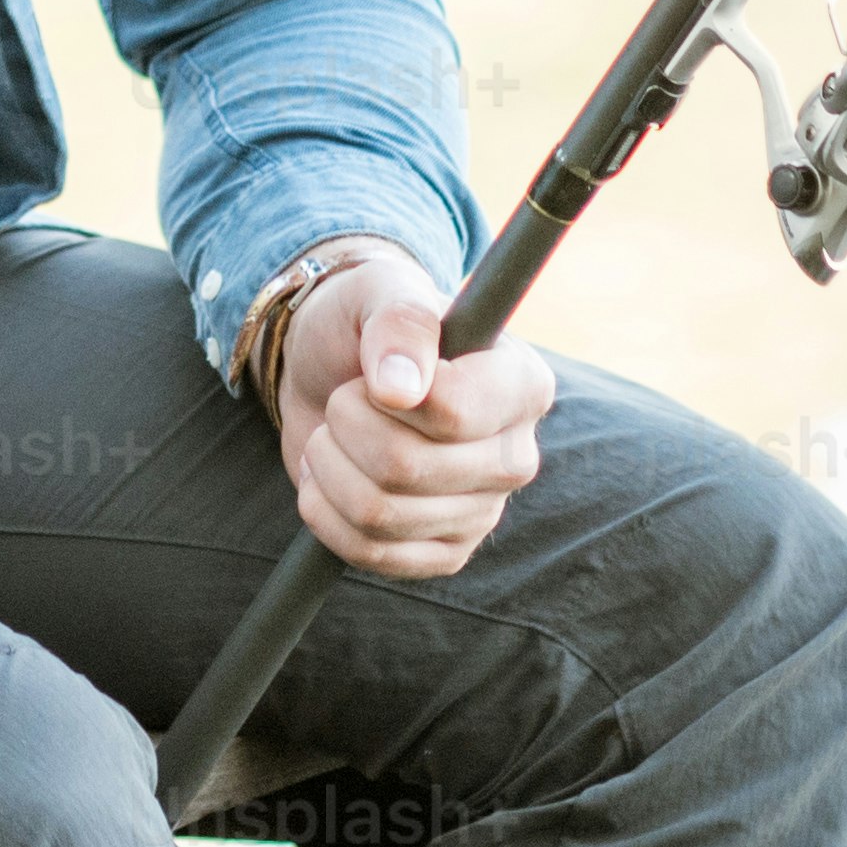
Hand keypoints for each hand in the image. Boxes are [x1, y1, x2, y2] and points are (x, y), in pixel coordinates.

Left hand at [273, 252, 550, 578]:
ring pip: (377, 513)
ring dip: (326, 465)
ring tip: (332, 434)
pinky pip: (369, 553)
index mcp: (522, 385)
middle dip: (344, 425)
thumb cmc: (366, 323)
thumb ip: (399, 325)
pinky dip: (324, 511)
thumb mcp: (378, 294)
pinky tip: (329, 476)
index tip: (371, 372)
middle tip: (343, 398)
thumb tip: (400, 389)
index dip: (385, 395)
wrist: (331, 370)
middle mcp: (516, 455)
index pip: (454, 412)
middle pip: (405, 467)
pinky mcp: (446, 553)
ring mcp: (484, 512)